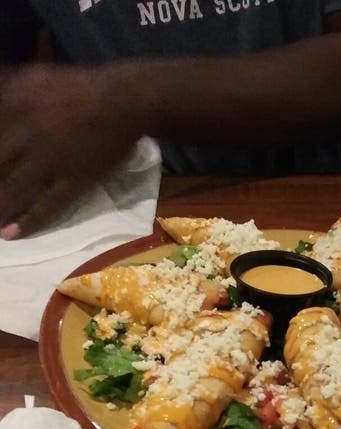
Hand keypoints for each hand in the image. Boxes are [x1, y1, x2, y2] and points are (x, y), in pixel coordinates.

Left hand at [0, 63, 141, 237]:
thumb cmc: (78, 88)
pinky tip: (11, 233)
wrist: (122, 102)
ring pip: (13, 190)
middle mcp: (27, 137)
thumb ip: (7, 88)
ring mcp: (50, 162)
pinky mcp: (72, 181)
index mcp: (15, 108)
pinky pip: (46, 206)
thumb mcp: (33, 76)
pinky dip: (28, 221)